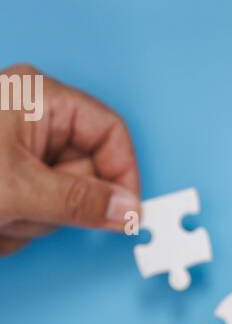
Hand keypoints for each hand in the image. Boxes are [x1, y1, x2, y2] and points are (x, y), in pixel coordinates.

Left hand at [0, 64, 138, 255]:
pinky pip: (37, 206)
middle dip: (60, 206)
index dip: (123, 174)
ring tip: (1, 219)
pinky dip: (18, 224)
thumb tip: (128, 210)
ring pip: (61, 197)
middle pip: (86, 170)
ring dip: (33, 221)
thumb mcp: (18, 188)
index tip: (126, 214)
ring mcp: (20, 147)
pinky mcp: (10, 175)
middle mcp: (34, 117)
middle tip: (25, 214)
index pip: (109, 132)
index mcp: (41, 98)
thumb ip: (78, 201)